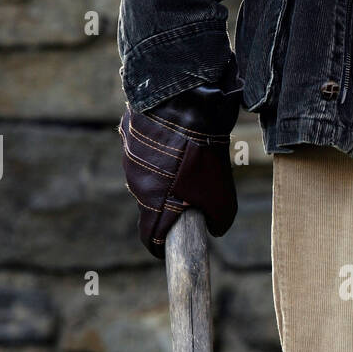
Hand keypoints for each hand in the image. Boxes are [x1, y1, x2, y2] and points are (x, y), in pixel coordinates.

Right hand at [119, 76, 241, 257]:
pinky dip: (161, 148)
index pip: (149, 236)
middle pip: (150, 203)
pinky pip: (146, 147)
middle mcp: (135, 184)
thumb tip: (214, 228)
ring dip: (165, 172)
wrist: (184, 106)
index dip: (160, 243)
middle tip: (191, 193)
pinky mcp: (130, 132)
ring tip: (189, 160)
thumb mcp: (223, 200)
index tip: (167, 245)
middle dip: (168, 203)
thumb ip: (218, 221)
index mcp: (152, 205)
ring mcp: (130, 157)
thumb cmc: (204, 158)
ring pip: (148, 173)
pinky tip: (179, 139)